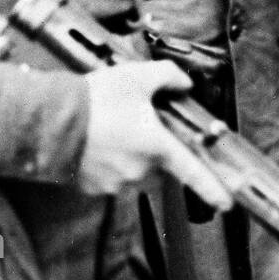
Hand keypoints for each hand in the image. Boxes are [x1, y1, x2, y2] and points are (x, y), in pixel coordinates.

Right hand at [80, 61, 233, 210]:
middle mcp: (140, 171)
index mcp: (157, 147)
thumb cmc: (95, 99)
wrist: (51, 122)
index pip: (193, 173)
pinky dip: (109, 164)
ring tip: (111, 130)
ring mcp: (117, 183)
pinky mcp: (95, 188)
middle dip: (156, 151)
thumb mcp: (138, 76)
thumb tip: (184, 84)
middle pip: (161, 167)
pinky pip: (112, 178)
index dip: (213, 189)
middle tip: (137, 126)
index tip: (228, 203)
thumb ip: (169, 77)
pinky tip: (96, 143)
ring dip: (131, 157)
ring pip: (136, 174)